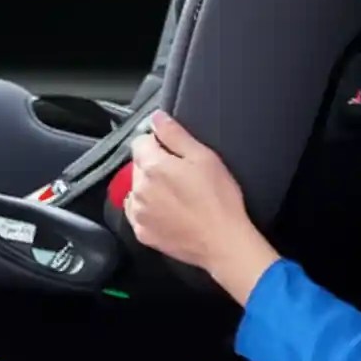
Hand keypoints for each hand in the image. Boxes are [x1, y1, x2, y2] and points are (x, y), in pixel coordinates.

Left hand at [125, 112, 280, 302]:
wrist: (223, 243)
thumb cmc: (219, 199)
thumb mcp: (203, 157)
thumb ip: (174, 134)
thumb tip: (156, 118)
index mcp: (152, 166)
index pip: (140, 142)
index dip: (158, 143)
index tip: (175, 152)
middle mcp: (139, 189)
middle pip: (138, 166)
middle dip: (155, 166)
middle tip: (183, 176)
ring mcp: (139, 213)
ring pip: (137, 190)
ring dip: (151, 189)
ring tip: (179, 197)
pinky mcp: (143, 232)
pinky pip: (139, 213)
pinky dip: (150, 210)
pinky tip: (171, 212)